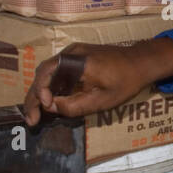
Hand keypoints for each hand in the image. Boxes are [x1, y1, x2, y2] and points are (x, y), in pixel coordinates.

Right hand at [22, 39, 172, 125]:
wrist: (142, 62)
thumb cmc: (126, 81)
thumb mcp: (102, 100)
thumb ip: (74, 106)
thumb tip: (50, 107)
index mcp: (77, 60)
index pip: (47, 73)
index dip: (40, 92)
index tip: (44, 109)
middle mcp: (70, 52)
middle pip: (43, 74)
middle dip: (34, 97)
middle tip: (31, 119)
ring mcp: (72, 53)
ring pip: (47, 73)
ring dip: (40, 93)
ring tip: (36, 114)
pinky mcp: (75, 57)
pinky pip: (57, 72)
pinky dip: (50, 87)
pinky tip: (49, 103)